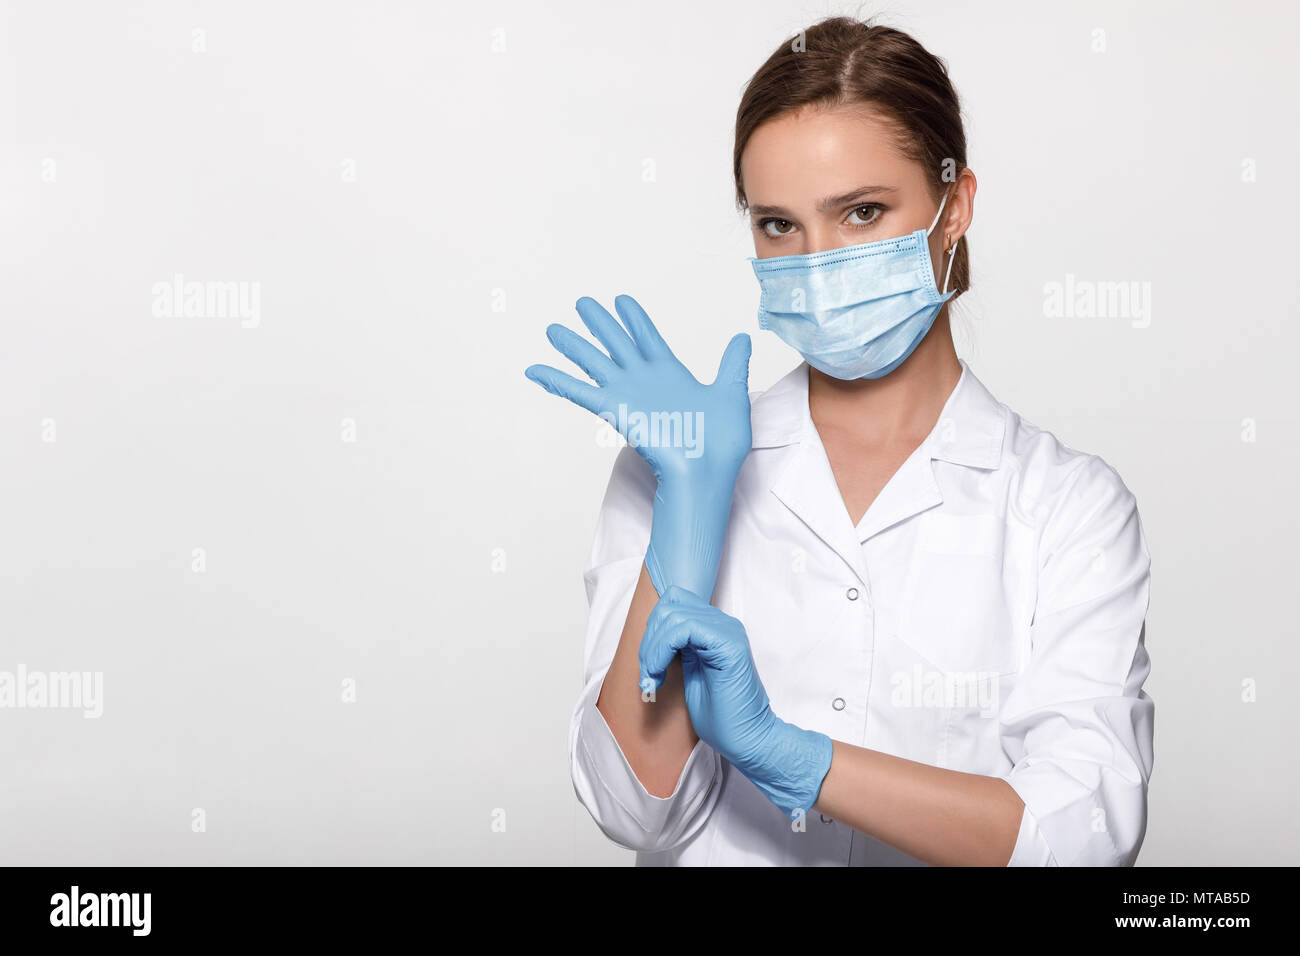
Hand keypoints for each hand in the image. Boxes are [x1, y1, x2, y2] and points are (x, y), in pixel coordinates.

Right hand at [525, 295, 751, 599]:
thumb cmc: (721, 443)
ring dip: (573, 345)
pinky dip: (556, 380)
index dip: (634, 319)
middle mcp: (645, 382)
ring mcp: (628, 395)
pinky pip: (580, 392)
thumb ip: (732, 364)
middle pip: (615, 343)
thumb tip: (743, 338)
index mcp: (670, 374)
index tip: (622, 300)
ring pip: (594, 362)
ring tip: (553, 329)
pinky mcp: (615, 410)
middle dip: (599, 322)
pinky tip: (534, 369)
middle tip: (582, 302)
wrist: (708, 470)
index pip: (647, 338)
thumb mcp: (731, 393)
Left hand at [638, 585, 833, 819]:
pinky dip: (662, 649)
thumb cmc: (720, 714)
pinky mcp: (728, 644)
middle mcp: (723, 623)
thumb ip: (678, 648)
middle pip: (669, 605)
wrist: (747, 739)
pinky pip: (684, 629)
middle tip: (648, 674)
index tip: (649, 666)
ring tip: (652, 677)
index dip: (653, 630)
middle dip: (649, 640)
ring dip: (653, 648)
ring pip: (673, 615)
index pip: (673, 602)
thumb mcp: (691, 671)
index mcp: (714, 628)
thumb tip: (652, 634)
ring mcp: (728, 631)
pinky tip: (659, 673)